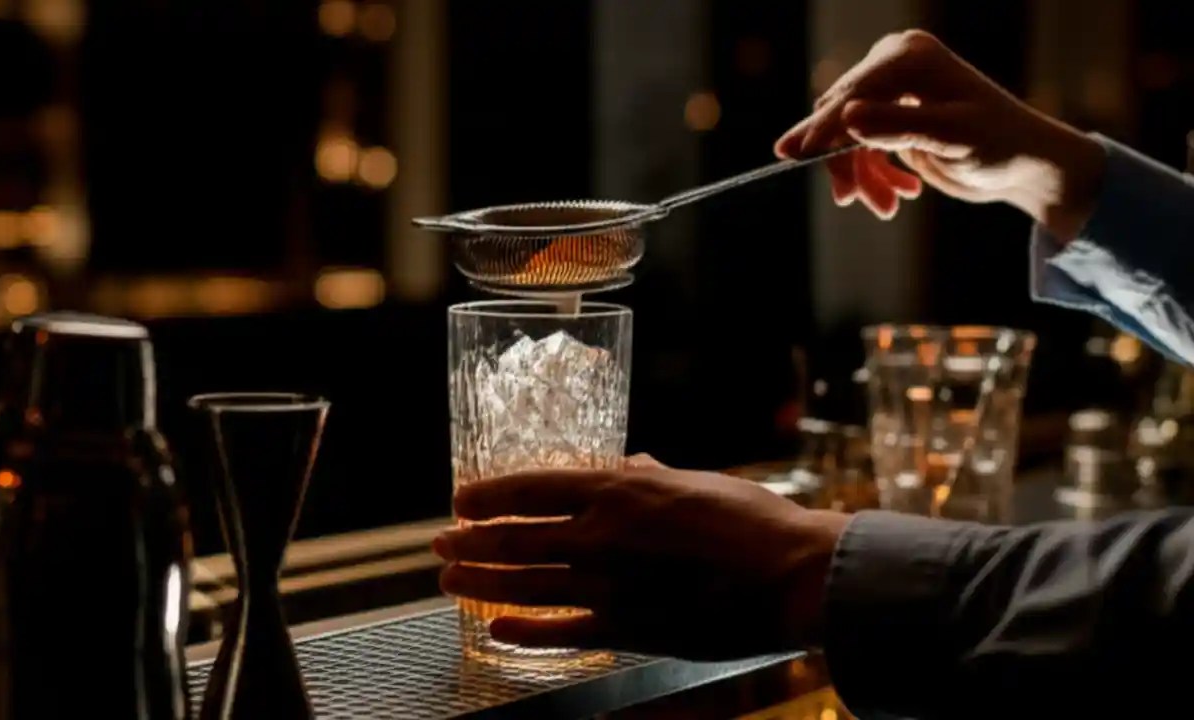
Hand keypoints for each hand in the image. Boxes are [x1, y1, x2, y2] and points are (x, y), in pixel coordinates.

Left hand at [433, 455, 850, 659]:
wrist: (792, 575)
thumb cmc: (752, 520)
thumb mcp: (695, 481)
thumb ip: (650, 475)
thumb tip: (628, 461)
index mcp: (619, 491)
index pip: (531, 488)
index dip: (488, 494)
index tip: (461, 499)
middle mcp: (602, 537)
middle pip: (515, 539)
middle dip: (470, 542)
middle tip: (440, 544)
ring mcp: (610, 586)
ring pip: (525, 584)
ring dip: (482, 583)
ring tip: (449, 581)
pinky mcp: (627, 629)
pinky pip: (562, 632)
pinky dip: (525, 631)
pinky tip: (499, 628)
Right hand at [775, 29, 1103, 240]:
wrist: (1025, 165)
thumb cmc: (999, 145)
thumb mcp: (951, 137)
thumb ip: (898, 127)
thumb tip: (847, 117)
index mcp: (909, 58)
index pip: (849, 94)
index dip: (820, 128)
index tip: (794, 157)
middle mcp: (896, 65)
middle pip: (840, 116)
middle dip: (845, 162)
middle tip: (852, 201)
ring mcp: (892, 90)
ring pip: (845, 138)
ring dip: (861, 176)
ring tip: (886, 207)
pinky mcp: (892, 116)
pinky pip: (860, 149)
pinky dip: (874, 176)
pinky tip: (901, 194)